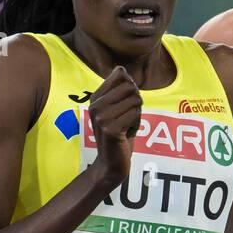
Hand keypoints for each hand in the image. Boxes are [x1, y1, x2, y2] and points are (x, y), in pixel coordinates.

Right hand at [87, 66, 140, 186]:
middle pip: (130, 86)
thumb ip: (118, 89)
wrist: (111, 163)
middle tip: (126, 118)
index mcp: (95, 98)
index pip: (121, 74)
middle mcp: (95, 106)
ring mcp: (102, 117)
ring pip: (135, 101)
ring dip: (137, 115)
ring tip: (125, 127)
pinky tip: (126, 135)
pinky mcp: (111, 129)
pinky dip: (137, 124)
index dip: (130, 89)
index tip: (123, 105)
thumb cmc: (118, 135)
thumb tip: (121, 69)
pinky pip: (136, 114)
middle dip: (135, 102)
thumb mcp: (116, 109)